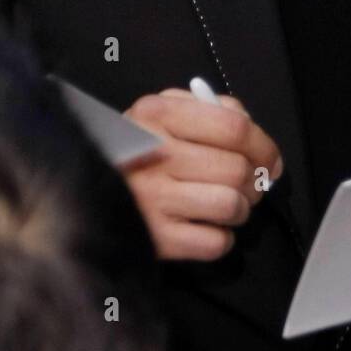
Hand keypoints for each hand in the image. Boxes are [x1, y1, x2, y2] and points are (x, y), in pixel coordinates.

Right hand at [121, 90, 282, 260]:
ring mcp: (154, 200)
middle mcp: (156, 155)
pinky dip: (221, 239)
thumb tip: (249, 127)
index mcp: (159, 116)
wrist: (78, 189)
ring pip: (231, 206)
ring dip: (239, 209)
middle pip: (238, 169)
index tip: (271, 160)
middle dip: (255, 181)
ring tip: (225, 205)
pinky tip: (206, 226)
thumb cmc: (132, 148)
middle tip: (247, 185)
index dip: (264, 145)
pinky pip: (214, 243)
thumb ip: (207, 108)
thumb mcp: (160, 111)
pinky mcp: (156, 239)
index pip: (234, 128)